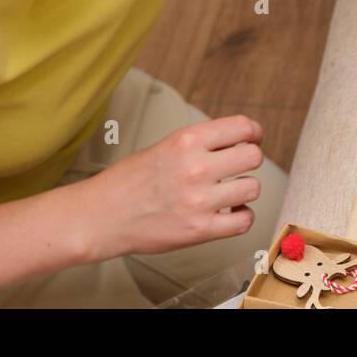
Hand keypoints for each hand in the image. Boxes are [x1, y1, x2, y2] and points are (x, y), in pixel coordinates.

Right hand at [83, 114, 265, 259]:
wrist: (101, 216)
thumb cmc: (130, 181)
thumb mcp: (165, 146)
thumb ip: (201, 142)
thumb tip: (239, 138)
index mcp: (186, 140)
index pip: (243, 126)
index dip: (254, 133)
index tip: (253, 138)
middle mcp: (195, 167)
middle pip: (254, 156)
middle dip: (249, 160)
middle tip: (239, 167)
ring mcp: (199, 201)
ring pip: (253, 188)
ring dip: (244, 190)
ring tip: (229, 193)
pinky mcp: (199, 230)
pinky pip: (244, 221)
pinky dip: (242, 217)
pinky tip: (230, 213)